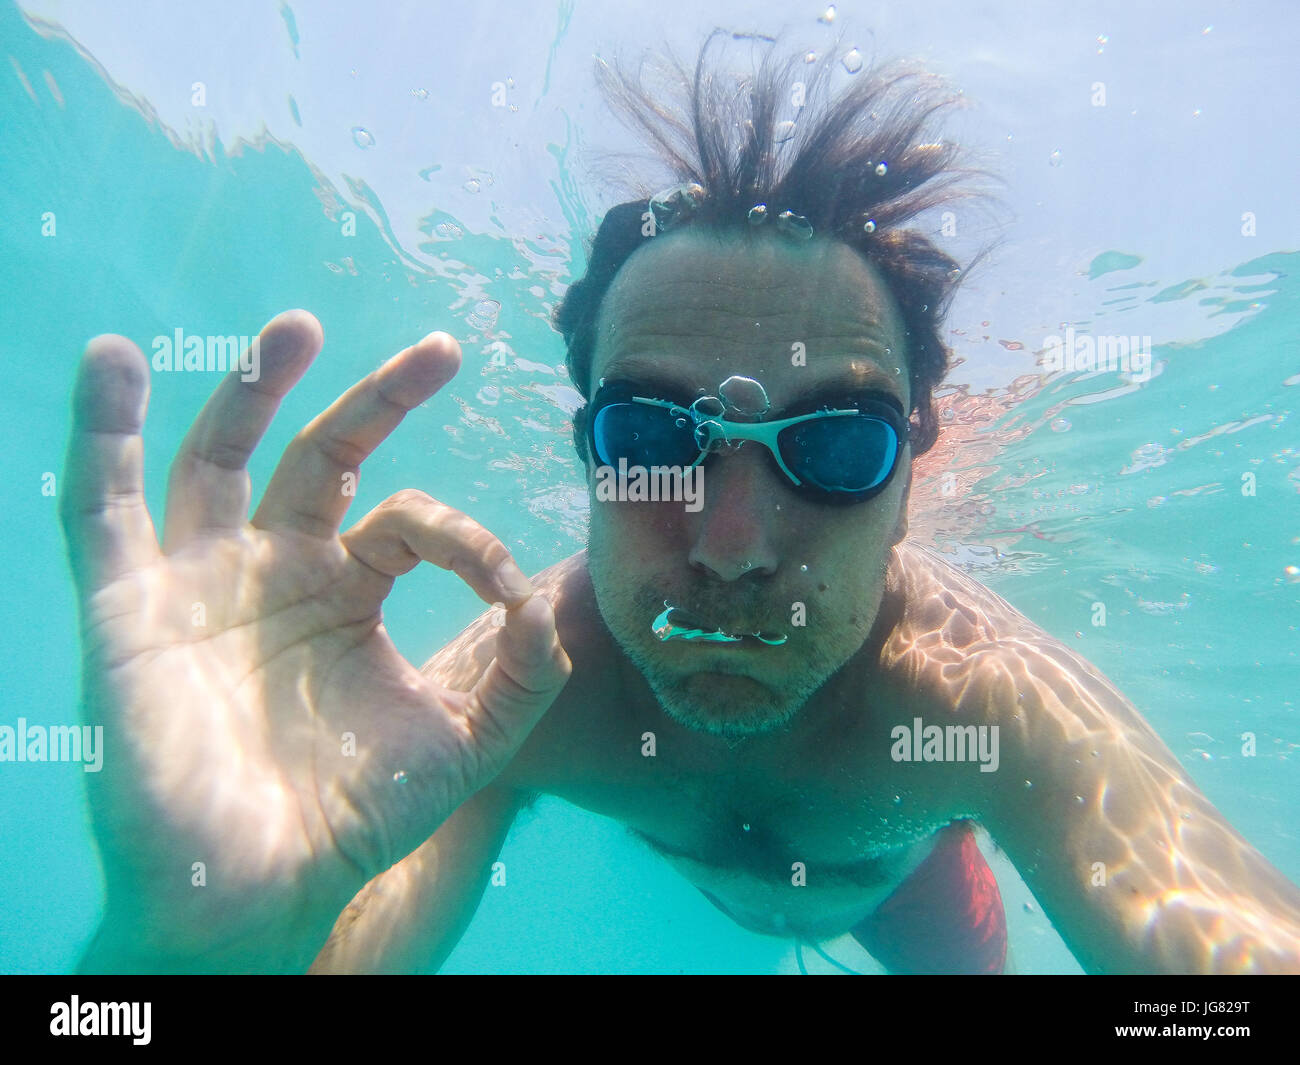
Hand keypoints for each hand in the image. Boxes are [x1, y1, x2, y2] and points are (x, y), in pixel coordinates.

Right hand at [61, 310, 569, 971]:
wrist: (265, 888)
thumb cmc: (359, 816)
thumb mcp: (465, 741)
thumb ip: (521, 675)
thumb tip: (542, 599)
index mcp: (347, 593)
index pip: (408, 521)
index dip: (462, 537)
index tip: (506, 584)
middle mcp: (276, 573)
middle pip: (323, 458)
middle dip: (378, 399)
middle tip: (442, 348)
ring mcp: (202, 583)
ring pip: (216, 460)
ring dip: (251, 388)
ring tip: (297, 326)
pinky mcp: (131, 610)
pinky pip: (101, 511)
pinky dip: (101, 435)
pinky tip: (114, 363)